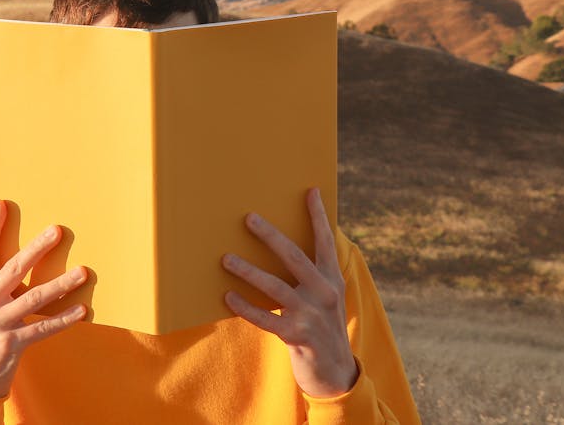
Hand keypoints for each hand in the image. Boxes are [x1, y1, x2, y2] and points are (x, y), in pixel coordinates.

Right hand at [0, 199, 88, 397]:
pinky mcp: (11, 344)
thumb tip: (22, 255)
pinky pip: (42, 328)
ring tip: (84, 271)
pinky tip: (82, 310)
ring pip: (35, 298)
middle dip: (36, 248)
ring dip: (62, 283)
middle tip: (57, 230)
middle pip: (14, 269)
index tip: (1, 204)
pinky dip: (64, 320)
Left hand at [222, 187, 358, 397]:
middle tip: (249, 218)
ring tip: (226, 258)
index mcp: (332, 279)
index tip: (311, 191)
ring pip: (273, 286)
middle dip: (270, 236)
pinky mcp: (296, 335)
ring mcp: (310, 314)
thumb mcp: (326, 297)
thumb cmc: (323, 326)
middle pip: (294, 256)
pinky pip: (264, 318)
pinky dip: (245, 307)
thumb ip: (313, 274)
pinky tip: (227, 297)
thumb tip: (285, 248)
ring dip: (247, 270)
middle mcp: (323, 292)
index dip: (318, 216)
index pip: (325, 241)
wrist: (336, 372)